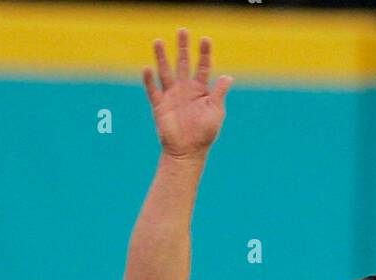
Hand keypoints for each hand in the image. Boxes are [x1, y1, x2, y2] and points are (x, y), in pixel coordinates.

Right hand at [141, 30, 232, 158]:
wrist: (187, 152)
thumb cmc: (204, 134)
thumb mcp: (215, 112)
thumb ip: (219, 93)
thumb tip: (228, 77)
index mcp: (200, 90)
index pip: (203, 67)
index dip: (204, 53)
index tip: (205, 39)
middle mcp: (185, 89)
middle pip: (183, 63)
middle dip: (183, 47)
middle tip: (182, 31)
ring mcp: (171, 96)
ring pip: (165, 71)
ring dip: (162, 57)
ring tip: (158, 41)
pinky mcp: (159, 106)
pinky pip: (153, 90)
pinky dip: (149, 80)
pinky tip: (147, 68)